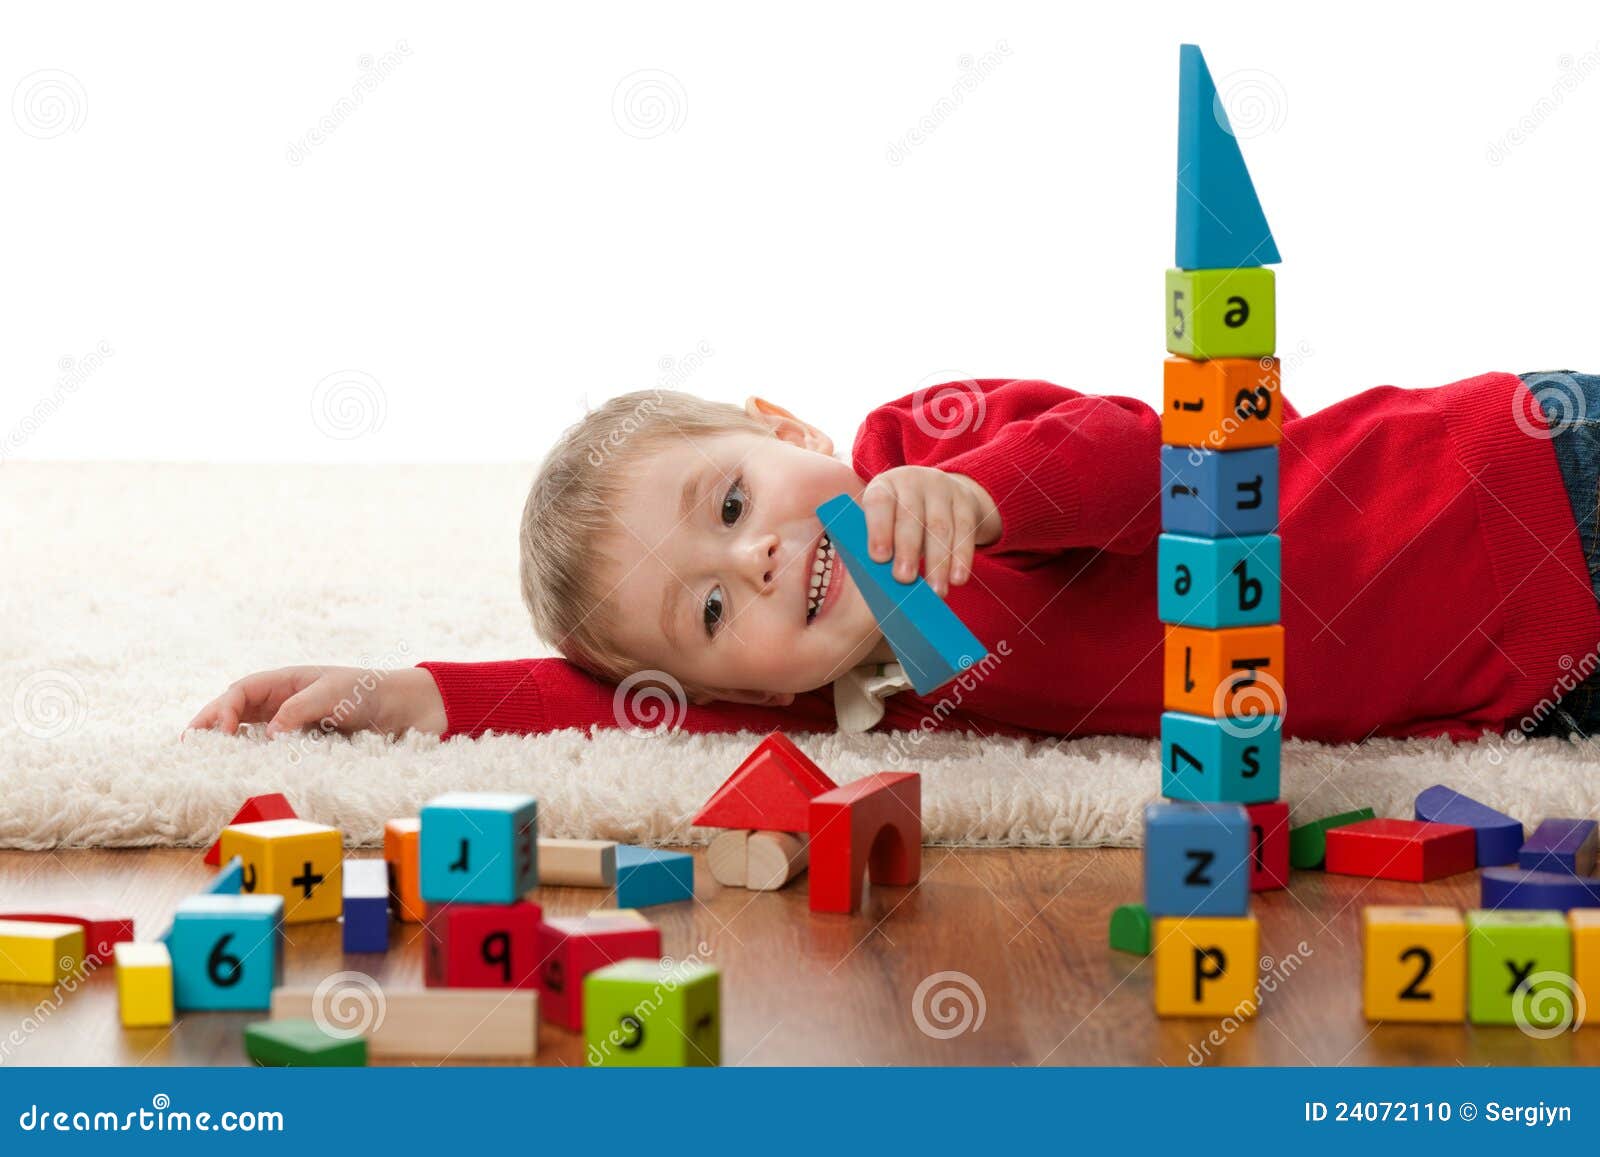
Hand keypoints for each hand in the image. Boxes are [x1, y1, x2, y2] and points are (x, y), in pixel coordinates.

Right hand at [185, 665, 445, 737]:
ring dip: (226, 745)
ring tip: (203, 763)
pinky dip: (254, 760)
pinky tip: (242, 773)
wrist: (405, 710)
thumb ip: (299, 710)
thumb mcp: (333, 693)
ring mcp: (291, 724)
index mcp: (285, 681)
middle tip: (186, 747)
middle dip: (209, 726)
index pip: (241, 692)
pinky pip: (271, 751)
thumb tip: (267, 735)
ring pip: (248, 732)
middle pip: (235, 712)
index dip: (223, 711)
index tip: (220, 734)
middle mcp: (282, 702)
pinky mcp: (304, 745)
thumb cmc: (369, 692)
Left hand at [860, 467, 1000, 595]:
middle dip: (908, 550)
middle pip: (911, 516)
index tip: (879, 558)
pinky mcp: (965, 501)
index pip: (879, 503)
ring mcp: (942, 488)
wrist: (936, 491)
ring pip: (940, 527)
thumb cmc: (898, 518)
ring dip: (938, 562)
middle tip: (904, 579)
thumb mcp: (884, 521)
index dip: (878, 530)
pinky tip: (958, 579)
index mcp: (884, 486)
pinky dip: (962, 558)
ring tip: (935, 590)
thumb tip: (876, 581)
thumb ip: (878, 546)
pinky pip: (965, 532)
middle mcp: (912, 482)